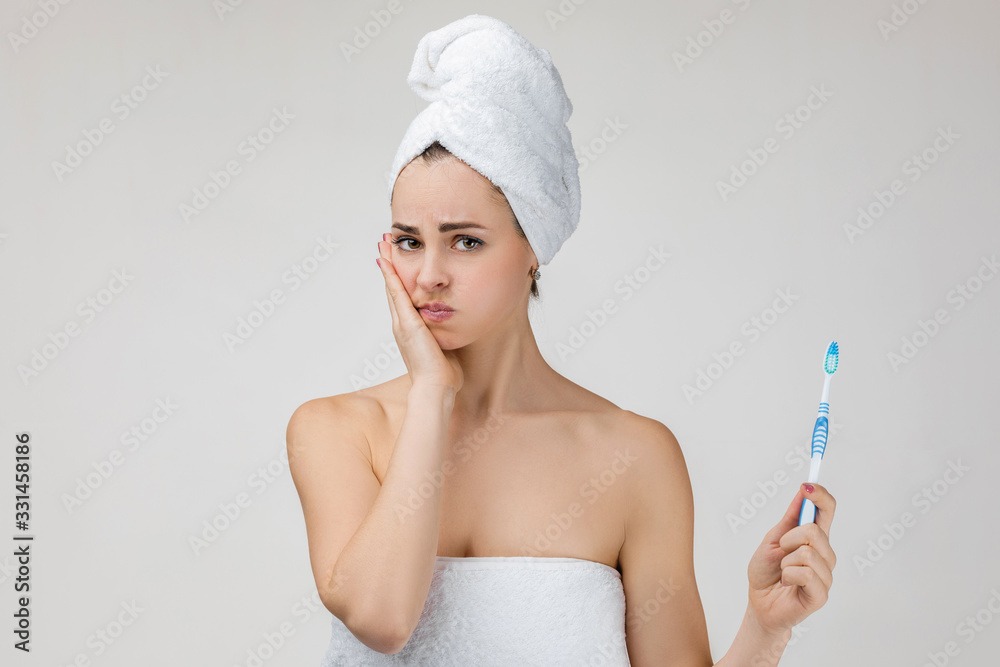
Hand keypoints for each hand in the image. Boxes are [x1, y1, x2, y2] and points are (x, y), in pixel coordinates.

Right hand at [377, 234, 463, 392]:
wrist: (436, 388)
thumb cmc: (443, 374)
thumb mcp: (445, 347)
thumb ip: (446, 335)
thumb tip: (456, 327)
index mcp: (410, 330)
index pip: (402, 298)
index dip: (398, 279)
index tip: (395, 261)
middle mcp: (402, 325)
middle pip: (393, 289)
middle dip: (389, 266)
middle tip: (383, 245)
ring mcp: (402, 324)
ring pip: (392, 287)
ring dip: (387, 265)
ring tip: (382, 245)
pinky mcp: (407, 324)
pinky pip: (396, 295)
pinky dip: (390, 277)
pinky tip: (386, 261)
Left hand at [745, 482, 836, 635]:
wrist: (759, 603)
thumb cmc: (766, 573)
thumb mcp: (773, 539)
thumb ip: (790, 518)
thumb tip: (803, 492)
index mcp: (814, 539)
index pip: (827, 511)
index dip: (821, 496)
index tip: (807, 486)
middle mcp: (825, 555)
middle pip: (816, 530)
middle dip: (790, 537)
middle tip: (781, 551)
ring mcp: (825, 575)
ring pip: (809, 552)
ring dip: (786, 559)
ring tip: (783, 570)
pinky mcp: (821, 594)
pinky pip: (805, 573)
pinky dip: (788, 574)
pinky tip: (786, 582)